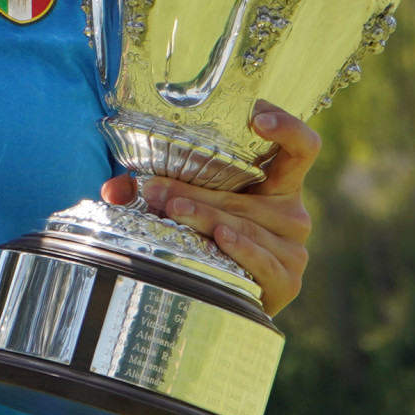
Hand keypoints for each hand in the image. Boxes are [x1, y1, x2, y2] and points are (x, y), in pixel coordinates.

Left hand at [101, 100, 317, 316]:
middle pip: (247, 193)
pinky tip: (220, 237)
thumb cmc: (211, 239)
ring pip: (245, 224)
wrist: (229, 297)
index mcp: (278, 183)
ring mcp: (293, 246)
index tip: (257, 117)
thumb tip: (113, 189)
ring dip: (204, 215)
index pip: (302, 148)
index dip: (287, 127)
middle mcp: (291, 212)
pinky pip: (261, 259)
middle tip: (156, 187)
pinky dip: (239, 248)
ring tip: (172, 209)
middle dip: (196, 188)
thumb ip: (154, 191)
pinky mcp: (287, 280)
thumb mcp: (191, 205)